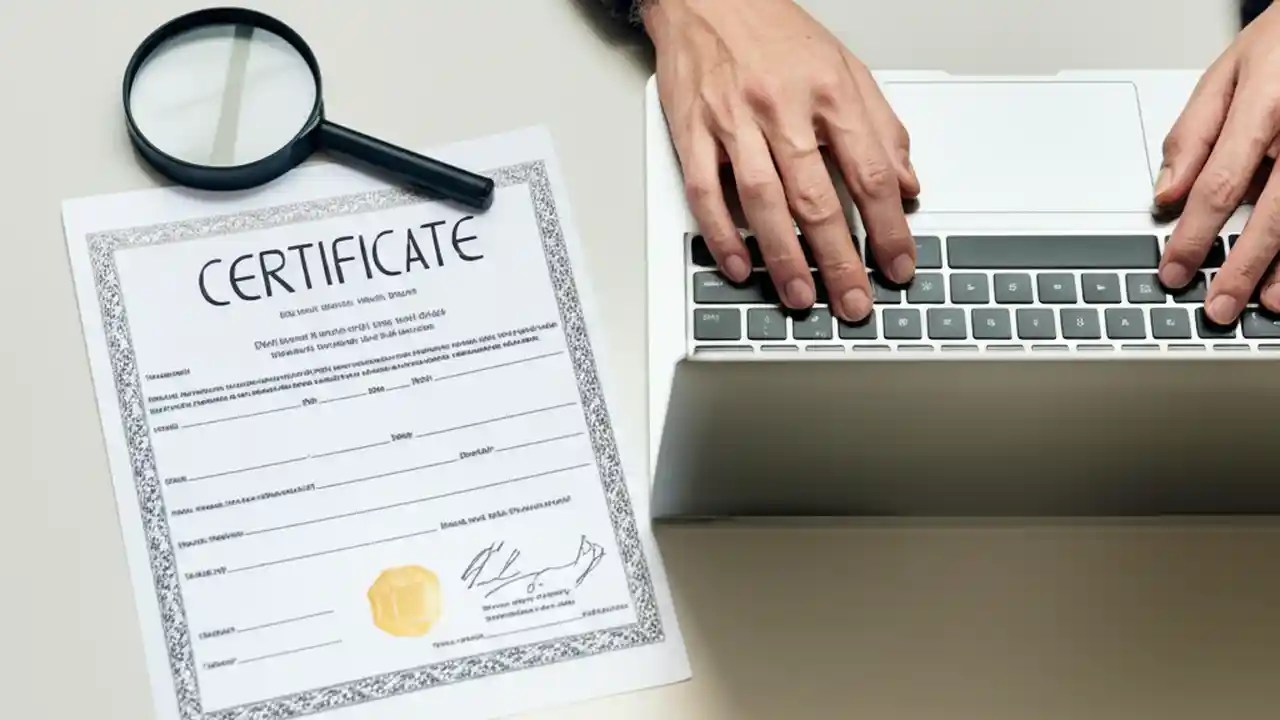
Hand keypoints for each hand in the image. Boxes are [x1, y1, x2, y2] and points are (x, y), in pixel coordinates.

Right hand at [642, 0, 918, 320]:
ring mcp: (734, 121)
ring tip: (802, 296)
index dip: (888, 226)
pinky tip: (738, 266)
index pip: (869, 171)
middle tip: (854, 302)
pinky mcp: (692, 131)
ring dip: (784, 257)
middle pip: (816, 197)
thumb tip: (908, 184)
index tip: (899, 264)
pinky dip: (721, 234)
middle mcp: (781, 107)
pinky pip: (706, 192)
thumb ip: (881, 127)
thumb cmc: (775, 34)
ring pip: (763, 200)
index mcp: (828, 92)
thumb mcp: (845, 67)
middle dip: (840, 259)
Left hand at [1156, 5, 1279, 322]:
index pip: (1220, 183)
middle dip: (1242, 267)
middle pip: (1274, 213)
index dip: (1194, 234)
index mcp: (1268, 104)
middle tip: (1217, 306)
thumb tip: (1165, 194)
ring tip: (1268, 304)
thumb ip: (1193, 134)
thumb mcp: (1228, 72)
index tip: (1173, 270)